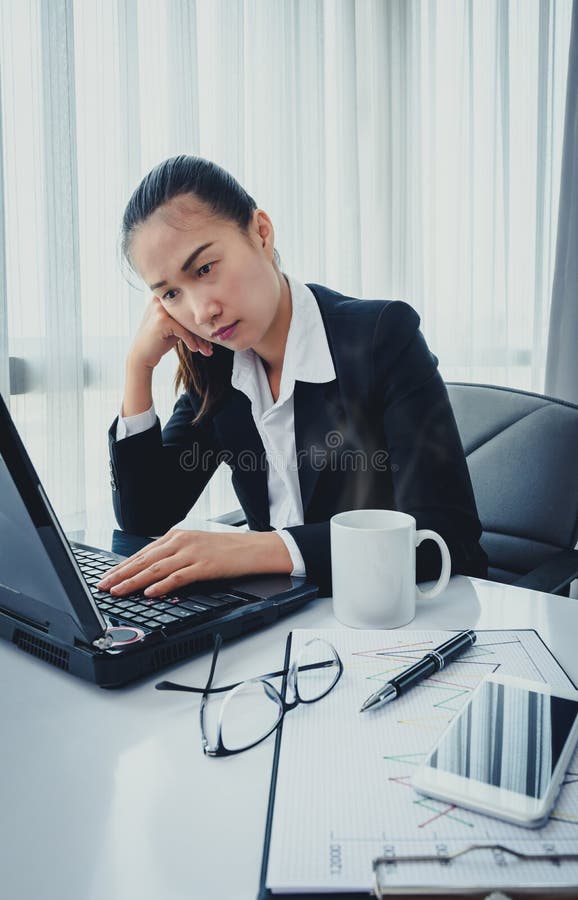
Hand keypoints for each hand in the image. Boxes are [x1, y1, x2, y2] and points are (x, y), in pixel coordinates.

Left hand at [96, 528, 292, 597]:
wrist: (252, 548)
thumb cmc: (226, 549)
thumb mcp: (195, 546)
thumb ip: (173, 555)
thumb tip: (151, 572)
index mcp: (176, 536)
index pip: (142, 553)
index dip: (122, 566)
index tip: (107, 577)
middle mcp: (181, 542)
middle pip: (144, 560)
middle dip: (121, 574)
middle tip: (104, 585)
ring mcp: (192, 553)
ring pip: (156, 569)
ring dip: (134, 581)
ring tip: (119, 591)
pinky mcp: (204, 565)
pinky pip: (178, 576)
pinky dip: (162, 585)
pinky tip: (149, 592)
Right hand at [128, 295, 213, 370]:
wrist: (142, 355)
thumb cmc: (160, 341)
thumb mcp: (175, 327)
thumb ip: (186, 319)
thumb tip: (211, 317)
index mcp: (164, 298)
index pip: (188, 308)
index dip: (200, 323)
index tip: (210, 336)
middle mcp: (161, 300)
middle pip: (189, 316)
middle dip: (201, 333)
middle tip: (209, 346)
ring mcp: (160, 309)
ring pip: (188, 324)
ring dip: (199, 339)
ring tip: (206, 350)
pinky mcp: (162, 320)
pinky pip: (183, 331)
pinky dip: (191, 341)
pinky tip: (194, 349)